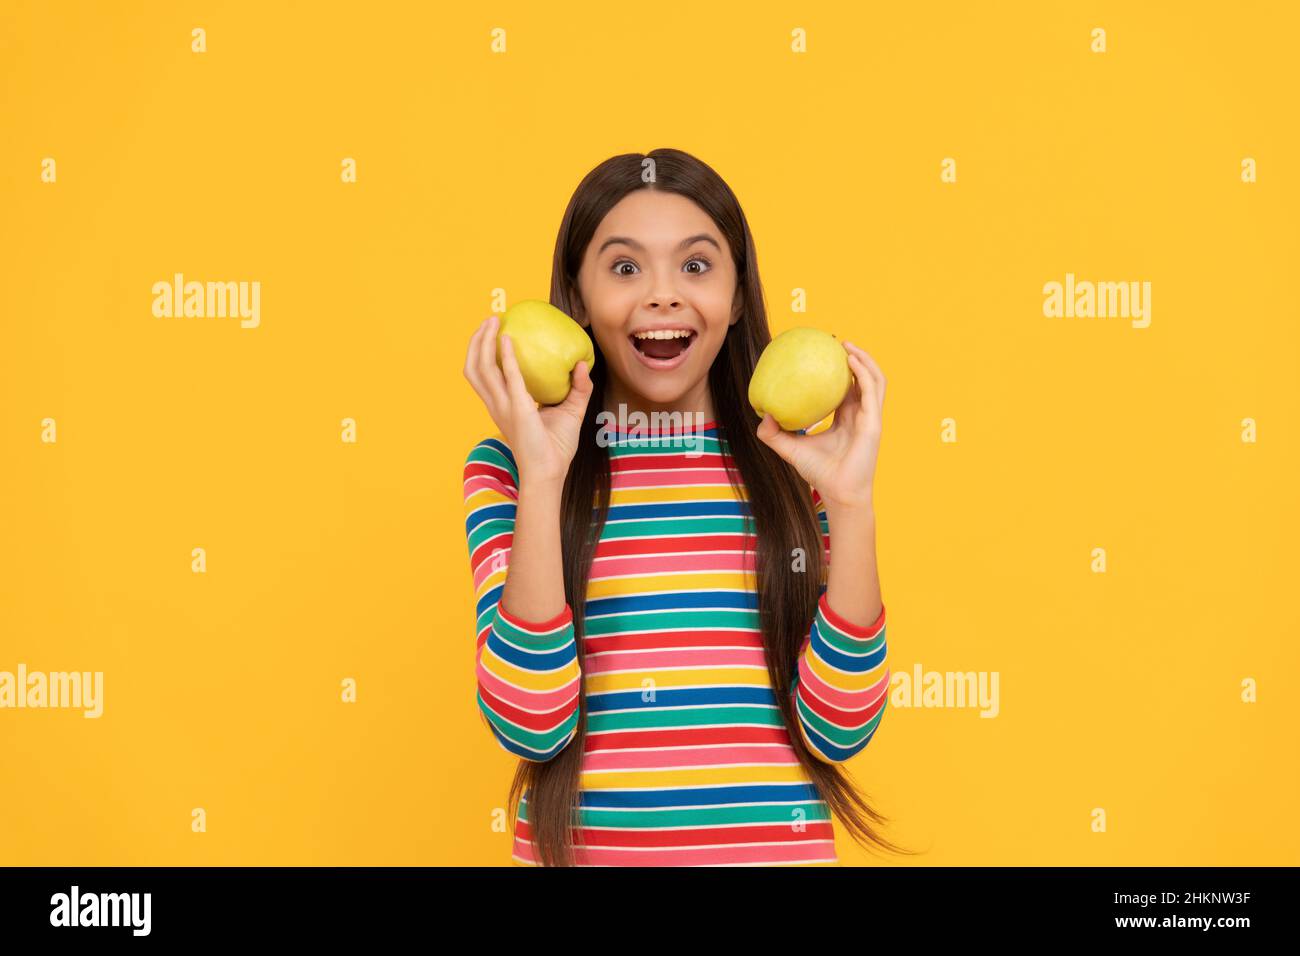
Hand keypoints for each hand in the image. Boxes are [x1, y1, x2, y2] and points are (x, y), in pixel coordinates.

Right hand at [463, 314, 593, 487]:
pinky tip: (509, 339)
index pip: (483, 375)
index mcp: (502, 405)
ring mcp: (503, 407)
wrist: (549, 473)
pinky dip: (506, 357)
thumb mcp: (570, 411)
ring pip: (480, 369)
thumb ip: (578, 388)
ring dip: (484, 342)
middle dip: (476, 341)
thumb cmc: (556, 448)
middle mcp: (497, 405)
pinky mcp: (517, 410)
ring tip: (495, 321)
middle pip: (473, 368)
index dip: (482, 351)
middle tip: (491, 319)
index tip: (494, 330)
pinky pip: (508, 378)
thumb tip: (582, 364)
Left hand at [755, 341, 884, 508]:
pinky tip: (849, 361)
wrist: (838, 493)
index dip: (839, 370)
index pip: (847, 388)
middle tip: (836, 342)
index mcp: (847, 419)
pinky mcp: (874, 422)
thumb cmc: (819, 473)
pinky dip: (863, 373)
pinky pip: (871, 391)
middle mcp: (861, 415)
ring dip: (864, 359)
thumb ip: (773, 434)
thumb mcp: (791, 448)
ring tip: (847, 345)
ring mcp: (870, 418)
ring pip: (875, 380)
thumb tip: (761, 415)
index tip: (825, 354)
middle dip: (855, 357)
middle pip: (864, 379)